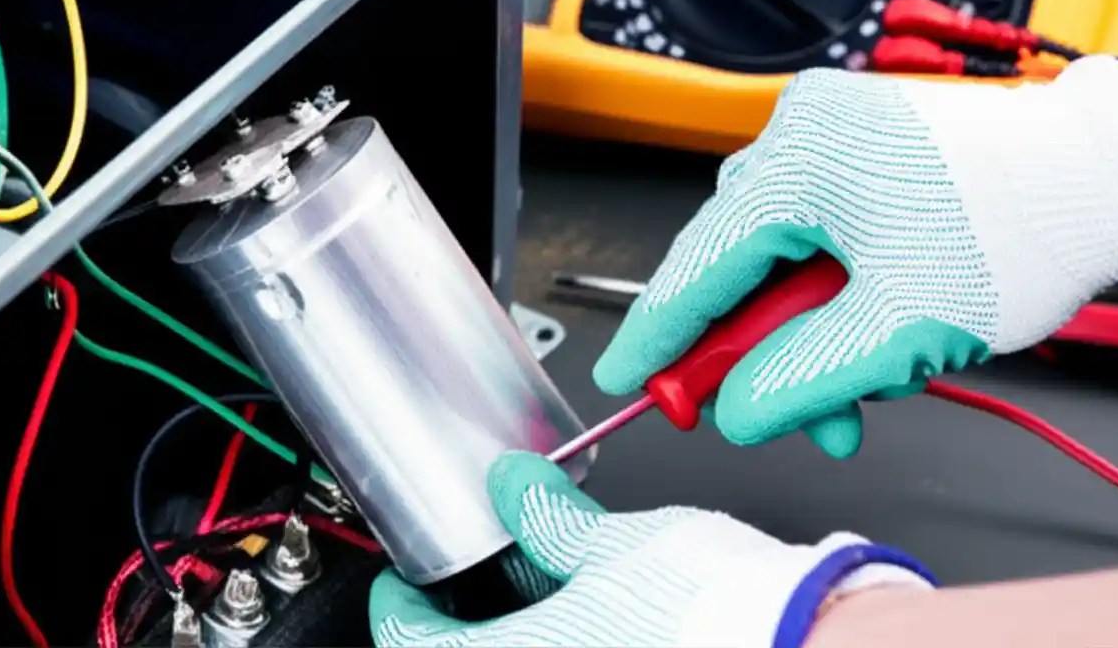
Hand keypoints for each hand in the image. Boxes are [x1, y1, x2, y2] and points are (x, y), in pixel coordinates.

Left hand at [370, 451, 932, 646]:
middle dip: (464, 626)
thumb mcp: (617, 544)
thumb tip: (515, 484)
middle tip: (475, 585)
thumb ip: (551, 516)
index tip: (405, 582)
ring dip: (524, 634)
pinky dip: (573, 643)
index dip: (399, 604)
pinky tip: (603, 621)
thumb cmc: (718, 611)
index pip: (411, 642)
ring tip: (546, 594)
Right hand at [595, 56, 1117, 456]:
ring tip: (856, 390)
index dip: (660, 338)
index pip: (698, 266)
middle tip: (756, 410)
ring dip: (809, 336)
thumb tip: (735, 410)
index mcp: (797, 161)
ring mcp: (837, 143)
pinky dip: (836, 301)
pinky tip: (870, 343)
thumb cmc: (1023, 228)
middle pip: (740, 269)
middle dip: (760, 353)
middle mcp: (805, 137)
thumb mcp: (898, 331)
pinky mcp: (866, 157)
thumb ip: (799, 382)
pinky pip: (820, 241)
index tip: (630, 382)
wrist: (1106, 180)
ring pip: (784, 264)